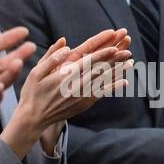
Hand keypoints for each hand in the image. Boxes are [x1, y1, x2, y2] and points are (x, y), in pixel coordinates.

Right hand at [3, 29, 132, 159]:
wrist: (34, 119)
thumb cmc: (32, 93)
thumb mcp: (35, 73)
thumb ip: (51, 58)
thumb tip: (65, 44)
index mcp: (65, 77)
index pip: (87, 63)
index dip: (102, 54)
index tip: (114, 47)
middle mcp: (76, 87)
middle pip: (99, 70)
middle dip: (114, 60)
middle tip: (128, 51)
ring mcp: (81, 97)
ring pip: (103, 82)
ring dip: (117, 72)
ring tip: (130, 63)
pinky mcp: (83, 105)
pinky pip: (101, 94)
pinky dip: (113, 87)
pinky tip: (124, 81)